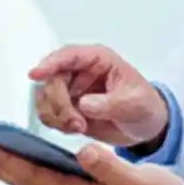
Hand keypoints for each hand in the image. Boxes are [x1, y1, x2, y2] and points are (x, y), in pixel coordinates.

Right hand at [31, 45, 167, 147]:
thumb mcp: (135, 103)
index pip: (69, 55)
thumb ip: (111, 103)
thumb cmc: (144, 105)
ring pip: (45, 96)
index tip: (36, 74)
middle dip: (58, 102)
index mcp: (97, 60)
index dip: (50, 63)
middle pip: (52, 79)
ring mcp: (71, 90)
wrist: (146, 127)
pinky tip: (75, 129)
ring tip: (78, 127)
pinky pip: (49, 113)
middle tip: (75, 122)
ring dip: (55, 115)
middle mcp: (79, 72)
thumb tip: (84, 104)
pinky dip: (56, 123)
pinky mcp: (67, 108)